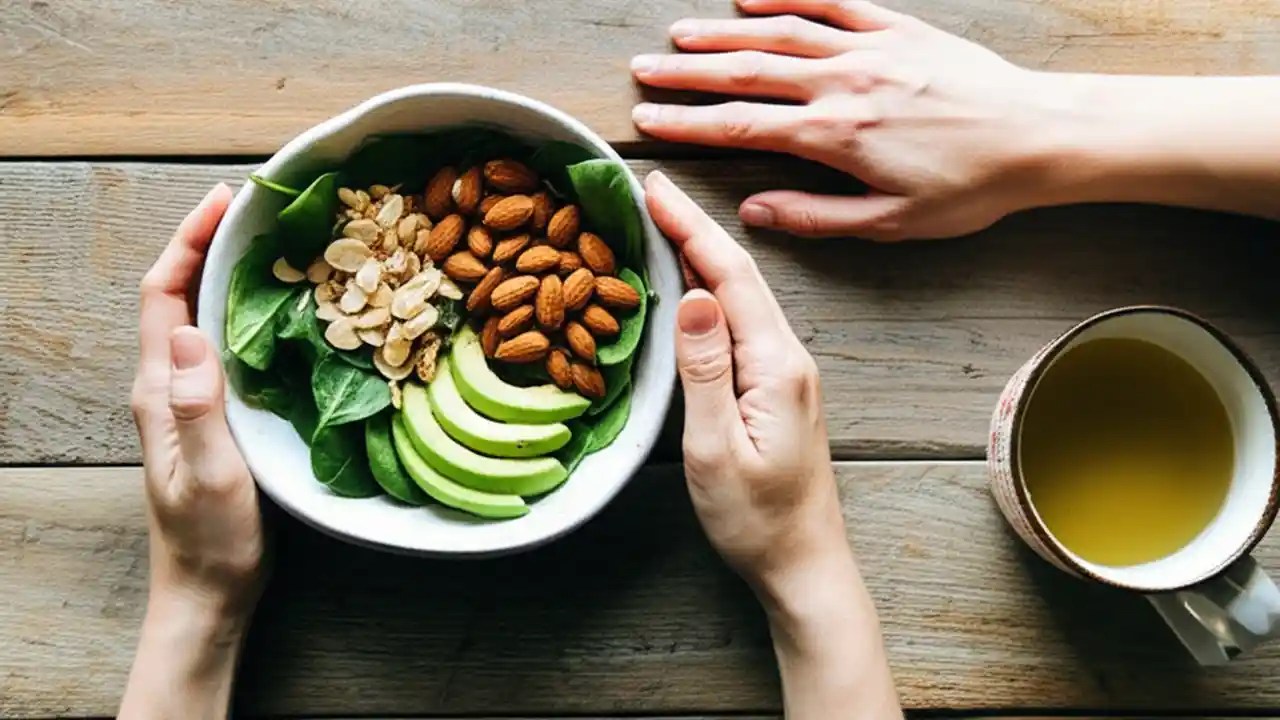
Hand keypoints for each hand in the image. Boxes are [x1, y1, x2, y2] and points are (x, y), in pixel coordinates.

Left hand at [130, 184, 264, 617]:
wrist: (209, 591)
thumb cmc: (210, 541)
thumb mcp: (208, 476)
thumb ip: (196, 407)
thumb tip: (190, 331)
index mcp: (159, 390)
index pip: (163, 296)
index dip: (187, 242)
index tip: (224, 202)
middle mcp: (168, 386)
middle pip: (177, 295)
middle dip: (207, 243)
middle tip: (256, 210)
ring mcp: (189, 401)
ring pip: (200, 318)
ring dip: (227, 274)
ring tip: (273, 244)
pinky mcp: (214, 416)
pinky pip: (225, 347)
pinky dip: (246, 313)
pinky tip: (283, 312)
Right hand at [632, 0, 1055, 239]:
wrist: (1039, 136)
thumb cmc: (970, 187)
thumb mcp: (892, 222)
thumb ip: (816, 216)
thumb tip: (753, 211)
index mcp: (836, 135)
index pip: (741, 125)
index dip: (687, 123)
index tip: (646, 121)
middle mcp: (843, 83)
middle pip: (747, 72)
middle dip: (688, 72)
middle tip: (644, 70)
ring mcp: (869, 49)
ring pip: (780, 33)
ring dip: (724, 32)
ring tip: (680, 34)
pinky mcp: (898, 28)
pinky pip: (833, 2)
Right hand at [647, 171, 901, 718]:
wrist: (804, 565)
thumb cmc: (757, 520)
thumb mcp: (717, 449)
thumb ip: (705, 371)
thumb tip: (693, 296)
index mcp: (777, 365)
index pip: (731, 276)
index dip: (690, 227)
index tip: (653, 187)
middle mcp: (790, 357)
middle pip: (740, 275)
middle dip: (694, 227)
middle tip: (649, 191)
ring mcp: (788, 372)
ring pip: (743, 295)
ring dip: (703, 254)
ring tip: (663, 222)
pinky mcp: (779, 388)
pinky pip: (743, 322)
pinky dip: (713, 291)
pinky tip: (692, 285)